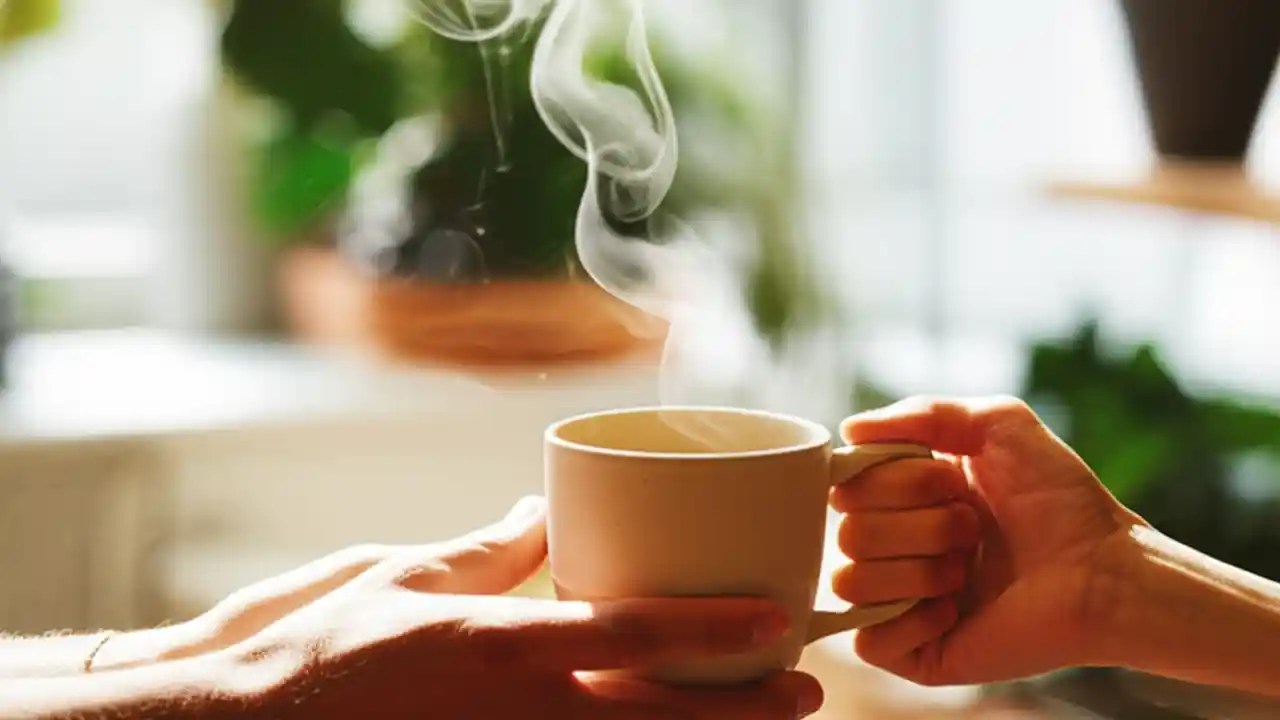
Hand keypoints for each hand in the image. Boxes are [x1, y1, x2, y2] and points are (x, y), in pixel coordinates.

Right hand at [201, 497, 822, 718]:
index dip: (711, 628)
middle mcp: (517, 710)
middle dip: (739, 710)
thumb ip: (487, 550)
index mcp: (499, 642)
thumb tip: (541, 510)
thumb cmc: (325, 650)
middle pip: (655, 714)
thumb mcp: (405, 578)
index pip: (627, 632)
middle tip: (803, 697)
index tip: (777, 620)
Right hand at [831, 396, 1145, 685]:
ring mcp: (899, 604)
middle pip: (848, 532)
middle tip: (973, 530)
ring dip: (919, 571)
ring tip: (966, 571)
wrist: (1106, 570)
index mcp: (900, 499)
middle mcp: (893, 549)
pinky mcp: (916, 655)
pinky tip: (954, 611)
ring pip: (851, 582)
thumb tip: (847, 431)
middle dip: (920, 526)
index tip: (951, 480)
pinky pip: (866, 640)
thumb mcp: (998, 424)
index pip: (846, 485)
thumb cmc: (1060, 499)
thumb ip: (923, 412)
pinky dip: (910, 620)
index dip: (896, 480)